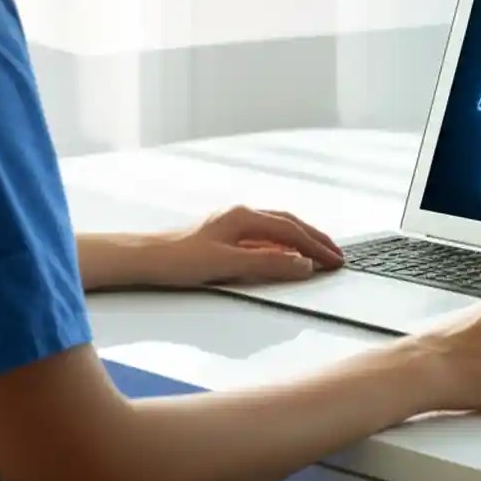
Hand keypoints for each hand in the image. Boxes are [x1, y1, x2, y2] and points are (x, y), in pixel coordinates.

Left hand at [143, 206, 343, 286]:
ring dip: (301, 240)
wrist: (143, 258)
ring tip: (319, 253)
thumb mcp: (227, 264)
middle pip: (289, 224)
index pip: (291, 232)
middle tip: (337, 256)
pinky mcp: (225, 236)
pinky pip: (265, 236)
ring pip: (278, 228)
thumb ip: (267, 264)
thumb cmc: (178, 259)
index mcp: (244, 218)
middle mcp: (241, 216)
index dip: (316, 247)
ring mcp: (233, 224)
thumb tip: (303, 264)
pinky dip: (284, 244)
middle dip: (315, 239)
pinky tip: (286, 254)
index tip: (335, 262)